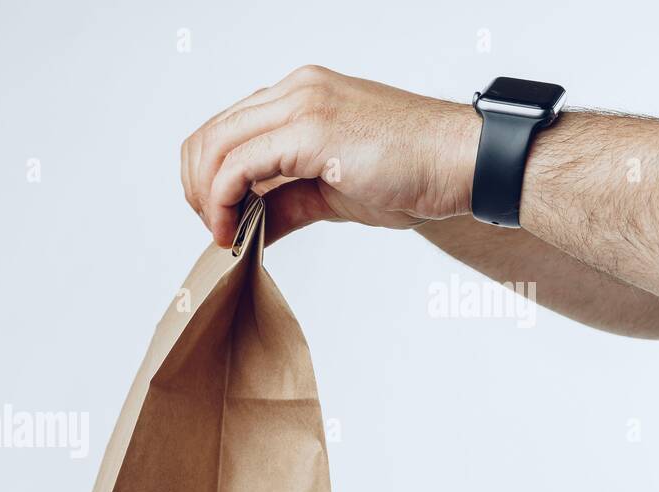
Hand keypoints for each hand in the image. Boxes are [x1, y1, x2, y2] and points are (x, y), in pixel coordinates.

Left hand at [181, 66, 479, 245]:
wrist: (461, 164)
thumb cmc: (410, 174)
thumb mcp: (330, 191)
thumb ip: (284, 201)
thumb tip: (248, 228)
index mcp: (300, 95)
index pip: (225, 129)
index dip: (207, 177)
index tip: (218, 218)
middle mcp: (295, 90)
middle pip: (210, 135)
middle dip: (197, 189)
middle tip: (214, 229)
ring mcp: (301, 104)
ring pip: (215, 147)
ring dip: (206, 199)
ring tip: (223, 234)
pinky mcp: (309, 130)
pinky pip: (237, 166)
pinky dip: (222, 202)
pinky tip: (235, 231)